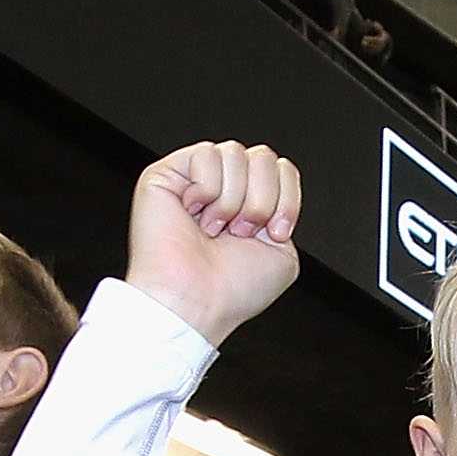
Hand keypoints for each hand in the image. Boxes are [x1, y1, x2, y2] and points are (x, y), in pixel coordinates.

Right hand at [126, 140, 302, 346]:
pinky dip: (207, 189)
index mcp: (250, 208)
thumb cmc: (231, 290)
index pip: (281, 169)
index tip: (276, 234)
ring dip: (233, 199)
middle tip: (240, 232)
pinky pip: (206, 153)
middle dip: (261, 199)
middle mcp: (225, 191)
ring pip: (235, 152)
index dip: (287, 198)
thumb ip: (286, 213)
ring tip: (214, 228)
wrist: (195, 303)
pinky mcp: (169, 173)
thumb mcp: (283, 255)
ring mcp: (197, 180)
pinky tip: (194, 213)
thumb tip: (275, 190)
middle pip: (263, 156)